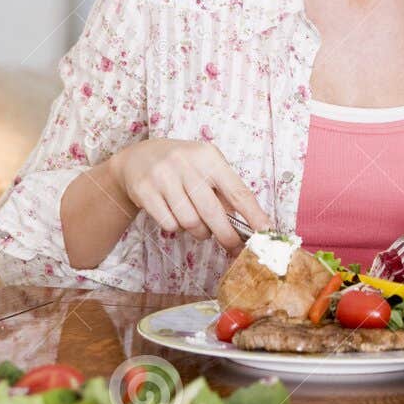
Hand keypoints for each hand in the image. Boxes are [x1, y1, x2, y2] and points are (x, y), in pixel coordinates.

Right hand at [111, 138, 270, 250]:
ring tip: (198, 224)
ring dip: (199, 231)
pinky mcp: (145, 191)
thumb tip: (247, 223)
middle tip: (233, 245)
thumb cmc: (182, 166)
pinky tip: (175, 216)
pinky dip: (176, 228)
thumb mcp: (206, 167)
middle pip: (214, 212)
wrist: (138, 158)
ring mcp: (163, 177)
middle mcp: (186, 164)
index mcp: (209, 157)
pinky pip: (169, 224)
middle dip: (227, 235)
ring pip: (191, 222)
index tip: (265, 233)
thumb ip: (224, 191)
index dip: (254, 215)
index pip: (238, 191)